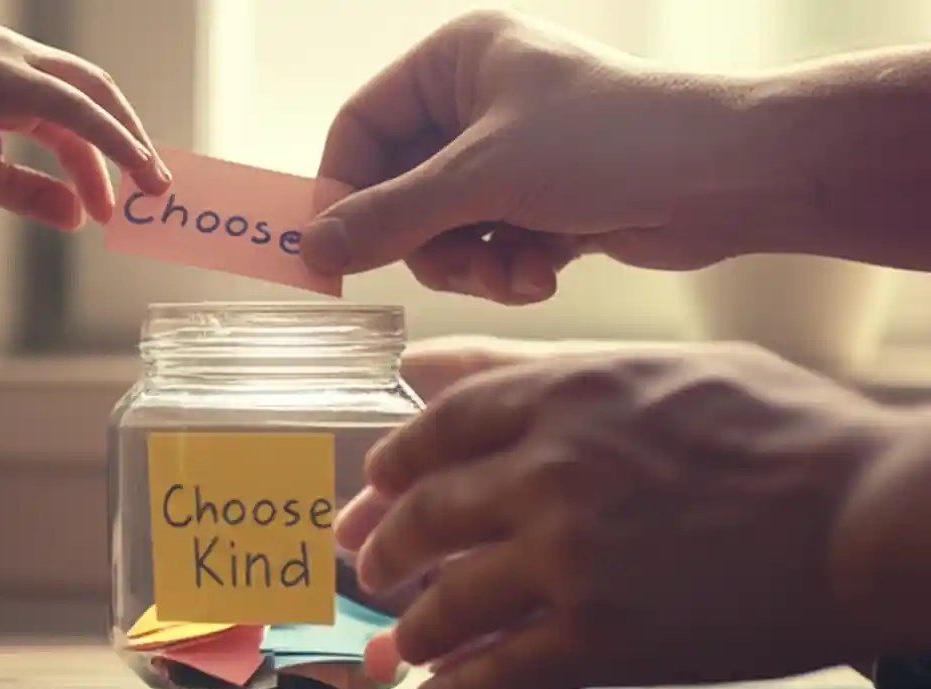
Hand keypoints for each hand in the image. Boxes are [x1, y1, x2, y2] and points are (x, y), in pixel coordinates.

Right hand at [0, 25, 170, 227]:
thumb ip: (31, 191)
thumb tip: (78, 217)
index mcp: (6, 67)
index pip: (74, 108)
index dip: (102, 155)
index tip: (113, 201)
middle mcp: (12, 52)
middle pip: (97, 92)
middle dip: (131, 141)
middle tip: (153, 190)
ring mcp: (7, 59)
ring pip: (93, 98)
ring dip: (130, 144)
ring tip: (151, 189)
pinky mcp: (1, 79)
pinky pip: (75, 111)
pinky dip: (111, 140)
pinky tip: (134, 170)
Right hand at [300, 9, 791, 303]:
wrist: (730, 178)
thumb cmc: (608, 144)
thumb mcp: (484, 178)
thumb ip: (390, 217)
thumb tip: (313, 249)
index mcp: (456, 60)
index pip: (361, 125)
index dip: (342, 188)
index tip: (334, 251)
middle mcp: (477, 101)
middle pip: (398, 187)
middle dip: (426, 240)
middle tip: (451, 268)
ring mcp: (510, 152)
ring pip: (441, 228)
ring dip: (470, 264)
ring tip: (514, 272)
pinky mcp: (541, 199)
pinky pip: (486, 245)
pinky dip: (506, 267)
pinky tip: (542, 273)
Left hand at [338, 343, 896, 688]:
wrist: (872, 516)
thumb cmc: (781, 430)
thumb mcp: (655, 366)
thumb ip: (533, 365)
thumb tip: (429, 366)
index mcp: (559, 396)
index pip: (431, 430)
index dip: (389, 467)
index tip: (375, 490)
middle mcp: (548, 474)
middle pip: (422, 516)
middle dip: (385, 550)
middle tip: (373, 570)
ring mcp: (571, 559)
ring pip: (447, 604)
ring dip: (413, 630)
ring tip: (404, 641)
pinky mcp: (603, 640)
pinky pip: (498, 675)